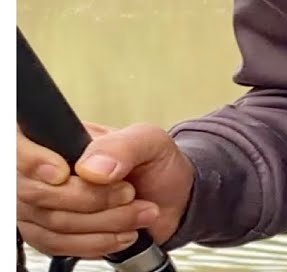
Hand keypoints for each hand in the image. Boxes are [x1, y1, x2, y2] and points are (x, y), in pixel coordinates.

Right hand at [16, 122, 194, 258]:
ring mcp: (41, 204)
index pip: (19, 147)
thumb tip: (91, 167)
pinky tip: (121, 233)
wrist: (170, 198)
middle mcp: (41, 171)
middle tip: (128, 192)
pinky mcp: (50, 233)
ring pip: (50, 223)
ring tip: (138, 212)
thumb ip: (123, 146)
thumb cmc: (155, 164)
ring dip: (102, 223)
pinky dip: (95, 242)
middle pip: (34, 192)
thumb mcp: (150, 141)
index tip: (63, 174)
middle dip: (90, 199)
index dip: (32, 162)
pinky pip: (56, 246)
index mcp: (57, 138)